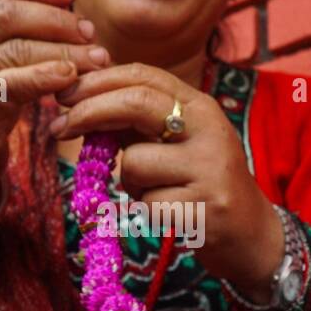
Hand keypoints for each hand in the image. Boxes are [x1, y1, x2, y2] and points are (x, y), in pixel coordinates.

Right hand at [0, 0, 110, 217]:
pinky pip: (10, 86)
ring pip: (13, 49)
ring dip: (62, 49)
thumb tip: (70, 5)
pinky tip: (70, 77)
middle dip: (56, 19)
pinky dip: (45, 77)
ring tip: (94, 57)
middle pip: (6, 14)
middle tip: (90, 31)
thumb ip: (17, 33)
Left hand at [50, 63, 283, 298]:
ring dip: (127, 181)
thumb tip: (80, 100)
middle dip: (89, 111)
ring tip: (152, 192)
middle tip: (60, 127)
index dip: (97, 81)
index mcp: (201, 106)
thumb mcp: (177, 143)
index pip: (143, 75)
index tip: (64, 94)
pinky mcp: (204, 208)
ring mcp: (209, 168)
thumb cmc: (201, 184)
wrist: (250, 235)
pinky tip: (169, 214)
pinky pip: (145, 203)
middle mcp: (209, 130)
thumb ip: (138, 121)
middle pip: (136, 102)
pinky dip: (145, 211)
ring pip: (133, 162)